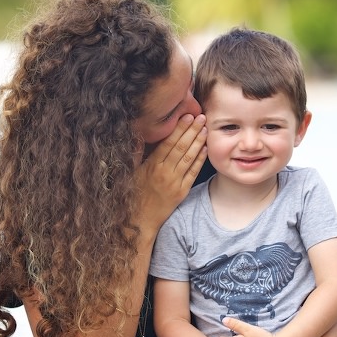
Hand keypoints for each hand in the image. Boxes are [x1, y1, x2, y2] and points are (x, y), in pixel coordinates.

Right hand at [135, 114, 206, 229]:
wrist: (140, 220)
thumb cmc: (133, 194)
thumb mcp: (130, 172)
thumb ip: (137, 154)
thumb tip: (138, 135)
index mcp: (151, 166)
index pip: (168, 142)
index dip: (179, 128)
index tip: (187, 116)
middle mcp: (164, 173)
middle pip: (181, 147)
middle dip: (192, 130)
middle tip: (201, 117)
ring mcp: (174, 183)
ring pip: (188, 158)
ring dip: (198, 142)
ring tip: (205, 129)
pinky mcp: (182, 192)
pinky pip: (192, 173)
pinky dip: (200, 160)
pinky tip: (205, 149)